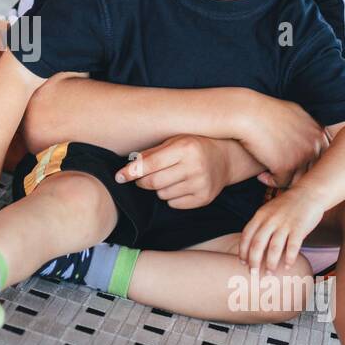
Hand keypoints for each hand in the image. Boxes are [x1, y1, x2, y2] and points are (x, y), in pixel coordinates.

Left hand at [114, 134, 229, 208]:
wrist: (226, 158)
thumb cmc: (194, 146)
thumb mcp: (175, 141)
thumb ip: (152, 153)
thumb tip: (128, 168)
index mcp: (185, 148)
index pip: (150, 164)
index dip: (131, 172)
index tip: (119, 177)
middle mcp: (195, 166)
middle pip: (154, 183)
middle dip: (143, 182)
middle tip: (143, 177)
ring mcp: (201, 184)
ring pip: (163, 195)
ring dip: (159, 189)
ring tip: (170, 177)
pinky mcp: (204, 198)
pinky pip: (174, 204)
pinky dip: (171, 197)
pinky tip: (180, 185)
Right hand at [233, 94, 327, 185]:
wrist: (247, 113)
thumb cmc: (265, 111)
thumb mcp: (294, 113)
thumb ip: (306, 127)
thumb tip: (309, 138)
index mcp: (318, 133)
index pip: (320, 158)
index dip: (306, 164)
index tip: (290, 164)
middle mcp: (314, 145)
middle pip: (311, 170)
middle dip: (295, 173)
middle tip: (280, 174)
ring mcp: (302, 156)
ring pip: (297, 179)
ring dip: (283, 179)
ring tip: (269, 174)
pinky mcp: (286, 166)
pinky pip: (281, 182)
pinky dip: (270, 181)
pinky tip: (261, 176)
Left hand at [240, 185, 326, 272]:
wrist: (309, 192)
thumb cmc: (288, 205)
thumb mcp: (269, 210)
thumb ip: (260, 224)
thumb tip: (251, 245)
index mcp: (260, 215)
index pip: (246, 235)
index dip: (243, 250)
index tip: (242, 262)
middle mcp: (270, 220)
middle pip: (257, 244)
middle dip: (253, 261)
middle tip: (253, 274)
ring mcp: (285, 224)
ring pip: (273, 248)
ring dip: (270, 264)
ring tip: (270, 274)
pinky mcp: (299, 228)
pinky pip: (292, 247)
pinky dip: (288, 259)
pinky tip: (287, 267)